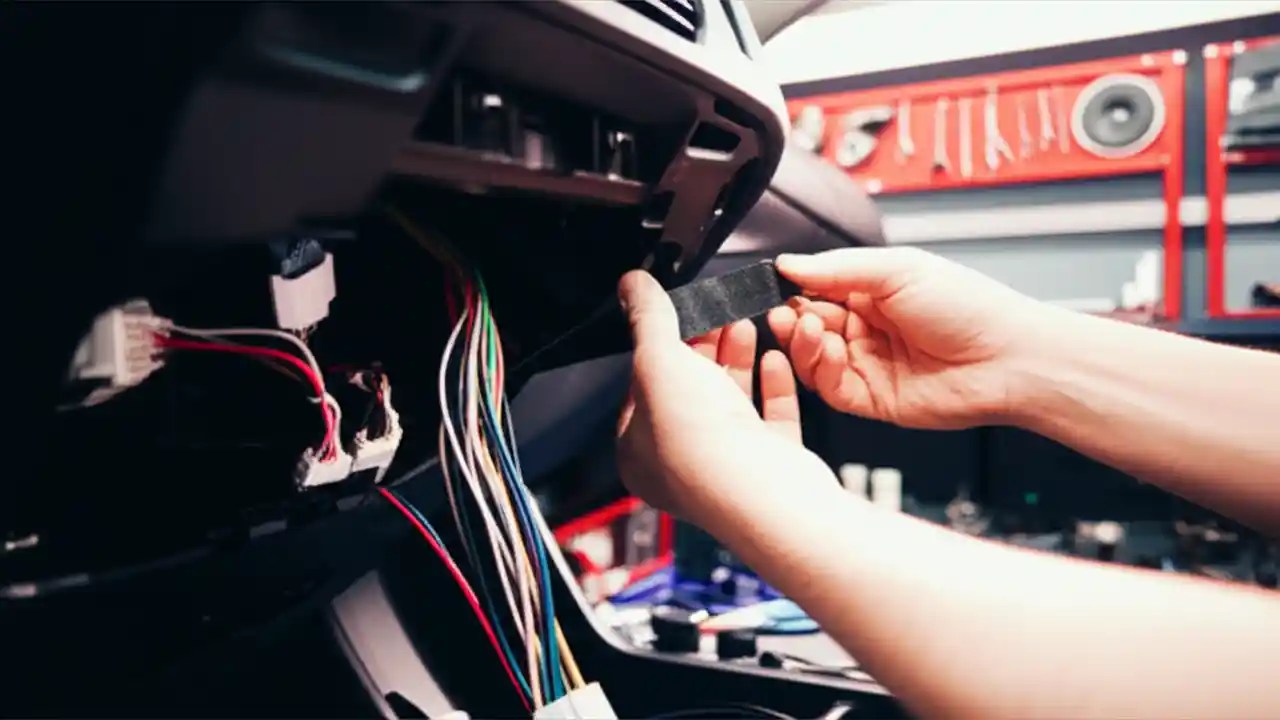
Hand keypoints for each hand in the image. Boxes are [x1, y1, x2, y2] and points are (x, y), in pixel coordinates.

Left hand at [616, 271, 831, 527]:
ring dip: (737, 359)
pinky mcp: (770, 466)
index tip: (676, 314)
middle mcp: (680, 466)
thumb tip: (631, 285)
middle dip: (704, 347)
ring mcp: (727, 468)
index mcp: (638, 452)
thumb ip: (649, 320)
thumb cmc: (700, 441)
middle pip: (689, 392)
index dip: (659, 348)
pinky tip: (775, 356)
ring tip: (746, 323)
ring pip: (730, 403)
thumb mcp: (659, 362)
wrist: (764, 492)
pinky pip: (770, 420)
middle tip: (717, 311)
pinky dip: (772, 385)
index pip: (641, 389)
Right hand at [771, 247, 1047, 428]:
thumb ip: (838, 268)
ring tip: (810, 330)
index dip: (793, 290)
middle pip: (808, 326)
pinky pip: (832, 390)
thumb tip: (787, 263)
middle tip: (782, 312)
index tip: (773, 286)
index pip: (816, 290)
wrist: (1009, 358)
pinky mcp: (873, 401)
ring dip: (803, 345)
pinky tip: (831, 353)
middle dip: (791, 319)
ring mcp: (869, 365)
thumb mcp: (898, 269)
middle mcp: (867, 329)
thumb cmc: (969, 307)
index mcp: (871, 293)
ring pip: (813, 360)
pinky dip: (822, 372)